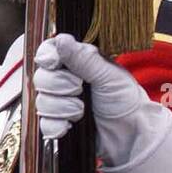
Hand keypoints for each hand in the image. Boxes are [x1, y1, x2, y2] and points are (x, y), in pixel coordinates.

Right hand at [34, 33, 165, 166]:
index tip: (53, 63)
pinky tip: (70, 125)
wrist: (130, 132)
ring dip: (61, 107)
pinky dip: (57, 125)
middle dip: (59, 85)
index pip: (49, 52)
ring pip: (41, 101)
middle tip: (79, 89)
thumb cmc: (124, 99)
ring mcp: (60, 102)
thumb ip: (82, 58)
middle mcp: (65, 79)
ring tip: (82, 110)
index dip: (47, 57)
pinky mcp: (58, 124)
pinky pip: (44, 124)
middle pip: (41, 77)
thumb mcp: (107, 75)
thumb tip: (61, 39)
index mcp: (77, 61)